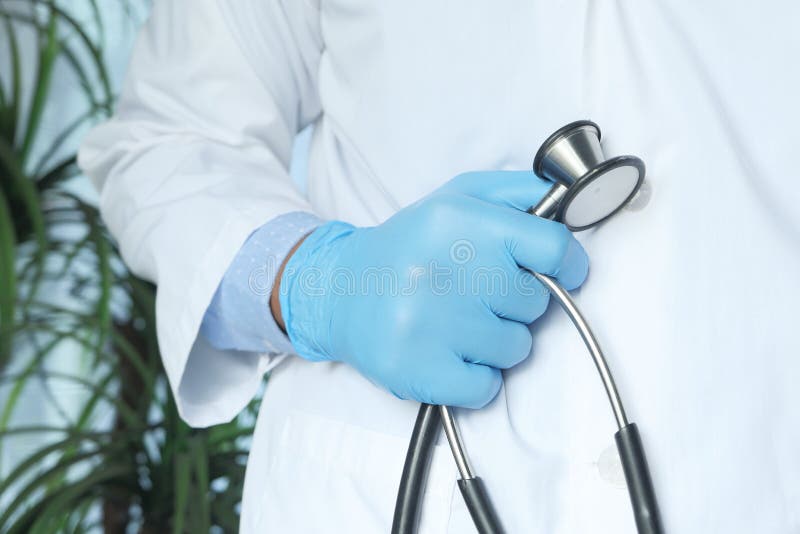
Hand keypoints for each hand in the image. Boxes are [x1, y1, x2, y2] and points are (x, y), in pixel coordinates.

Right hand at [278, 171, 588, 407]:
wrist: (339, 290)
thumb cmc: (411, 244)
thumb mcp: (457, 197)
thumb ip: (518, 193)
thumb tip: (576, 204)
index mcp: (458, 221)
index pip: (551, 248)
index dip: (568, 263)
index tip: (563, 270)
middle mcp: (444, 270)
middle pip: (537, 303)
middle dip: (516, 301)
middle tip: (480, 293)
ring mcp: (429, 324)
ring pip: (516, 348)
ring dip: (496, 341)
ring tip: (459, 322)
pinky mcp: (418, 370)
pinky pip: (487, 388)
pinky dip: (476, 377)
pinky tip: (449, 353)